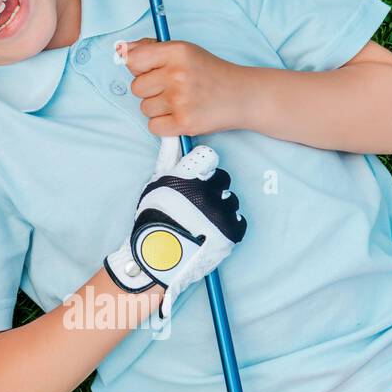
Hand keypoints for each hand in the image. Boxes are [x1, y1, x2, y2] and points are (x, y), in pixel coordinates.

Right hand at [104, 135, 247, 318]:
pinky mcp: (233, 230)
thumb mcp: (155, 184)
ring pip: (230, 199)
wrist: (159, 256)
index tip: (195, 178)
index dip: (202, 167)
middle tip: (196, 204)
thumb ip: (167, 158)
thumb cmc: (153, 218)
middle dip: (211, 188)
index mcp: (188, 176)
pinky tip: (211, 231)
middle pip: (221, 178)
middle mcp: (207, 190)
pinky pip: (237, 219)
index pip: (208, 156)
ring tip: (202, 222)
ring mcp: (222, 211)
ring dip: (219, 207)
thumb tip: (171, 135)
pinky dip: (227, 225)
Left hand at [119, 38, 247, 136]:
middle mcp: (177, 74)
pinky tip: (180, 114)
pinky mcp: (184, 123)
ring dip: (158, 108)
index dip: (139, 68)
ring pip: (144, 108)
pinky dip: (164, 124)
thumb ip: (150, 48)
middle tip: (172, 88)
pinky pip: (153, 126)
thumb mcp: (184, 51)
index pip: (133, 61)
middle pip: (136, 88)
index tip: (151, 71)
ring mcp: (180, 100)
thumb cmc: (209, 72)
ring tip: (180, 101)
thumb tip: (121, 51)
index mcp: (176, 52)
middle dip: (150, 90)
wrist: (242, 95)